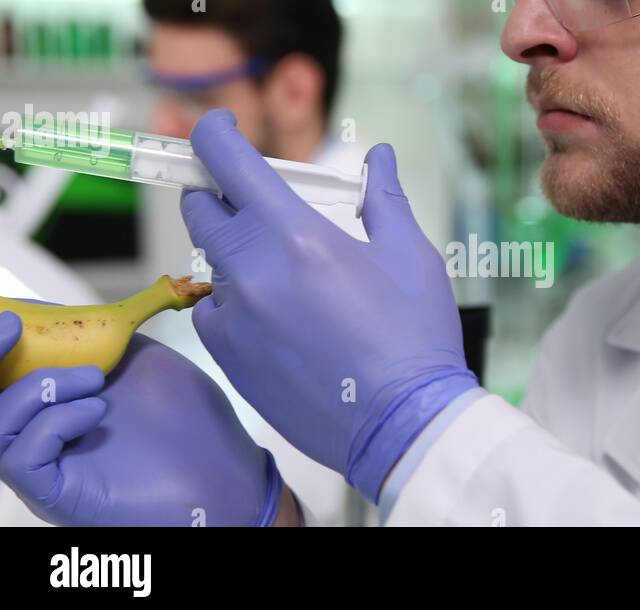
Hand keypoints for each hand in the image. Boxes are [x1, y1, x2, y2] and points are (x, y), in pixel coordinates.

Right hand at [0, 310, 283, 526]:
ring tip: (94, 378)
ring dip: (34, 388)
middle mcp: (40, 433)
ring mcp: (47, 465)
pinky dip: (52, 423)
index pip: (1, 371)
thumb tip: (49, 308)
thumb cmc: (190, 420)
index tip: (10, 312)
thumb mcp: (139, 359)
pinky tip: (97, 412)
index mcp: (54, 400)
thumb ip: (95, 334)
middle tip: (13, 327)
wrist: (227, 470)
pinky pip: (19, 458)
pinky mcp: (58, 495)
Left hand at [181, 109, 477, 501]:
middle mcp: (252, 271)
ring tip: (287, 276)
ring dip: (235, 253)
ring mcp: (234, 318)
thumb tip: (378, 157)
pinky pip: (213, 312)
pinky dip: (234, 303)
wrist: (402, 425)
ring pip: (209, 263)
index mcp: (296, 236)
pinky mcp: (228, 357)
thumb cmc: (415, 339)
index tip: (221, 132)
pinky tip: (278, 318)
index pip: (226, 161)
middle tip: (260, 206)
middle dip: (223, 196)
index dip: (216, 134)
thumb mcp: (411, 256)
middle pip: (201, 209)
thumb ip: (384, 198)